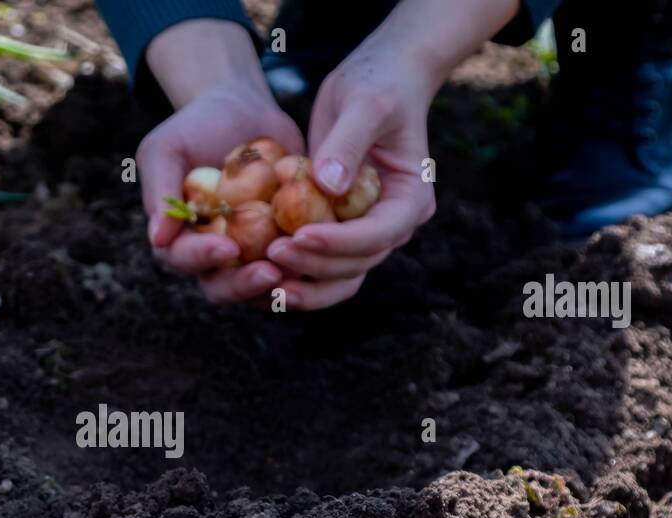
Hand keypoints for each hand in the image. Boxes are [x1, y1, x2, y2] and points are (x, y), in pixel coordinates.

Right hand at [137, 21, 305, 306]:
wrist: (240, 110)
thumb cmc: (194, 127)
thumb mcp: (166, 149)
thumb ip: (161, 191)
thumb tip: (158, 237)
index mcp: (178, 239)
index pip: (183, 260)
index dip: (203, 258)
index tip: (228, 246)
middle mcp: (212, 257)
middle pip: (221, 288)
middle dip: (244, 285)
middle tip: (271, 273)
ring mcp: (249, 255)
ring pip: (259, 290)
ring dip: (279, 287)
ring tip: (301, 271)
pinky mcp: (282, 246)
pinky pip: (295, 269)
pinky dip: (308, 267)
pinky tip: (327, 255)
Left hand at [264, 47, 438, 309]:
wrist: (377, 78)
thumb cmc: (377, 83)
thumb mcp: (364, 103)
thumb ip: (347, 142)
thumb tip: (328, 186)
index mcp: (411, 198)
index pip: (377, 234)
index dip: (339, 241)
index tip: (298, 234)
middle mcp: (393, 224)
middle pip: (356, 265)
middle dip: (315, 265)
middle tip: (271, 254)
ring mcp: (367, 232)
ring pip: (339, 276)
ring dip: (304, 283)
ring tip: (264, 280)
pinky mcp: (340, 229)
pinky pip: (319, 263)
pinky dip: (295, 272)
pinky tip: (260, 272)